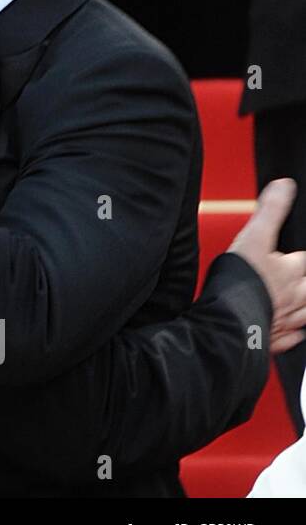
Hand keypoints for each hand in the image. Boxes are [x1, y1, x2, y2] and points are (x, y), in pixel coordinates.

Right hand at [227, 179, 305, 352]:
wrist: (227, 322)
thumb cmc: (240, 281)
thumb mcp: (254, 237)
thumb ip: (270, 210)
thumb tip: (284, 186)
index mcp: (291, 271)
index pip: (304, 260)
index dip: (301, 258)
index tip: (298, 257)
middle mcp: (294, 296)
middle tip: (300, 279)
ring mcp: (285, 319)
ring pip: (305, 315)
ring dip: (305, 310)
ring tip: (301, 304)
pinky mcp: (274, 338)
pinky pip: (290, 337)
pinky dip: (291, 334)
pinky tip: (291, 332)